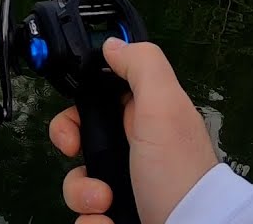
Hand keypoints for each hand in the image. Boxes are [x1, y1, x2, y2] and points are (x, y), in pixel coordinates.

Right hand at [49, 38, 218, 223]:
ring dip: (81, 191)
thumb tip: (113, 45)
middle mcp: (134, 150)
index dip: (78, 106)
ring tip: (105, 201)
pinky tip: (109, 218)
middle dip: (71, 149)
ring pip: (77, 178)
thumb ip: (142, 67)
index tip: (76, 121)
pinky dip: (91, 217)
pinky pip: (85, 212)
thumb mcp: (164, 108)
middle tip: (77, 155)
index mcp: (145, 118)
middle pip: (79, 138)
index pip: (97, 99)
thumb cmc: (181, 176)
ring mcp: (125, 183)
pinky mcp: (118, 212)